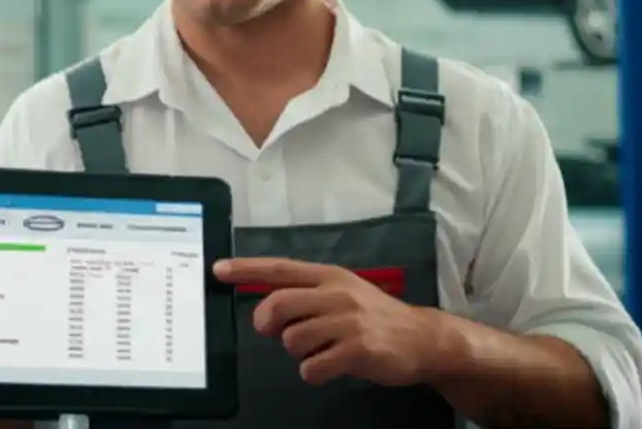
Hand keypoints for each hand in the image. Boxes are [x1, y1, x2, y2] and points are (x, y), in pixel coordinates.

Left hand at [213, 257, 445, 387]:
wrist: (423, 338)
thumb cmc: (376, 316)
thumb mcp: (344, 292)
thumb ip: (307, 295)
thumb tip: (266, 312)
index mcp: (329, 276)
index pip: (279, 268)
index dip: (246, 269)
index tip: (217, 270)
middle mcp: (336, 293)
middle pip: (278, 304)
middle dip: (267, 323)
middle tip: (274, 333)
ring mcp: (348, 322)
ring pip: (292, 340)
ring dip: (298, 352)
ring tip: (321, 350)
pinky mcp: (358, 350)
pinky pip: (312, 367)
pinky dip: (314, 372)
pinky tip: (332, 366)